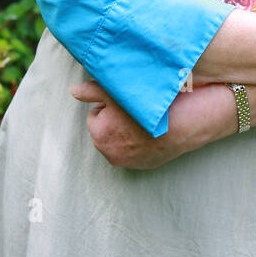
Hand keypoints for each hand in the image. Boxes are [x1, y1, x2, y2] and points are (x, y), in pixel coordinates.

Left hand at [70, 79, 206, 168]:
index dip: (109, 106)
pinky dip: (140, 143)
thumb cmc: (148, 106)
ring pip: (121, 142)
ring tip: (143, 120)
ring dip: (127, 133)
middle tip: (134, 109)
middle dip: (116, 121)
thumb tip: (74, 91)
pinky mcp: (144, 166)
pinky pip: (136, 152)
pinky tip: (150, 132)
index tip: (125, 101)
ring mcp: (127, 162)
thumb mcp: (117, 92)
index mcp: (99, 134)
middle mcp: (109, 153)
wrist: (181, 124)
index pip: (96, 115)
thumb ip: (92, 91)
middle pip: (107, 130)